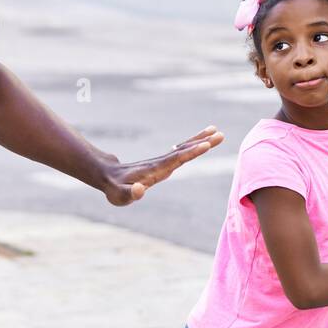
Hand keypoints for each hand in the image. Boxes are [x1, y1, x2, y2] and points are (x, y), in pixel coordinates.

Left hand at [101, 127, 223, 205]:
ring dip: (200, 140)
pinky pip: (180, 152)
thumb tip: (140, 190)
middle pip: (184, 150)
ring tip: (217, 132)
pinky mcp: (161, 163)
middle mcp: (160, 163)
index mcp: (154, 170)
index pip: (175, 160)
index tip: (205, 145)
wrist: (107, 175)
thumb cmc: (114, 188)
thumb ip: (129, 193)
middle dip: (202, 143)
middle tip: (220, 134)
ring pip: (183, 148)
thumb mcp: (119, 195)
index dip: (190, 153)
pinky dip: (192, 145)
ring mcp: (161, 162)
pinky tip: (201, 142)